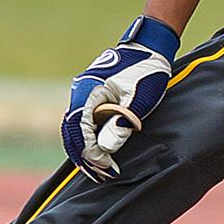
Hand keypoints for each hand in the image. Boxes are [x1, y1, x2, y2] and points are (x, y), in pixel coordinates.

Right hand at [62, 16, 178, 180]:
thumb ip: (121, 124)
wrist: (151, 47)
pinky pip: (82, 122)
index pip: (79, 129)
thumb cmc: (147, 71)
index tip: (106, 168)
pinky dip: (88, 139)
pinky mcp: (91, 96)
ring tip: (99, 169)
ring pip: (75, 128)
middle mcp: (80, 91)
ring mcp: (84, 93)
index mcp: (88, 90)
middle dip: (84, 156)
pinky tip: (98, 152)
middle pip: (71, 131)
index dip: (91, 152)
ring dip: (84, 149)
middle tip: (101, 175)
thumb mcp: (139, 100)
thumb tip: (104, 150)